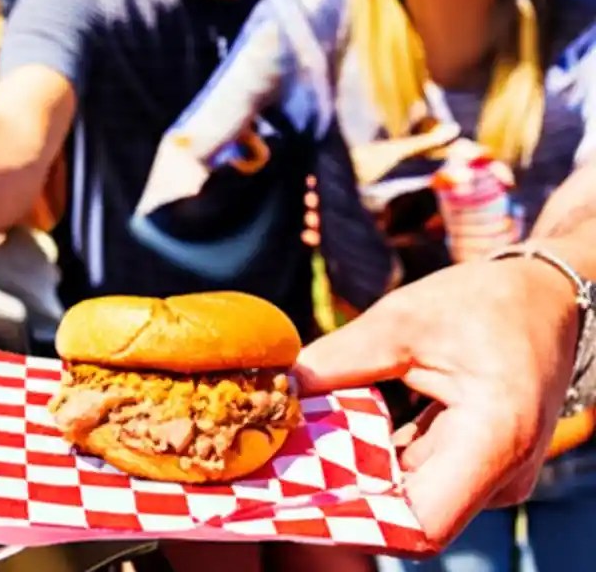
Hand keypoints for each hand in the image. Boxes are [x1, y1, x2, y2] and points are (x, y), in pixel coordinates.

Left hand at [293, 258, 580, 549]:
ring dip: (354, 476)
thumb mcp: (401, 322)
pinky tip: (334, 435)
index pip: (420, 523)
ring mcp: (492, 477)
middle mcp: (502, 473)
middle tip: (280, 463)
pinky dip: (376, 463)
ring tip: (299, 443)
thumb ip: (337, 360)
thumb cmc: (483, 303)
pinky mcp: (478, 469)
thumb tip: (277, 388)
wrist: (544, 298)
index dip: (354, 519)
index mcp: (494, 438)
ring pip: (408, 499)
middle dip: (342, 492)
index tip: (298, 493)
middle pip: (406, 513)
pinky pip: (419, 481)